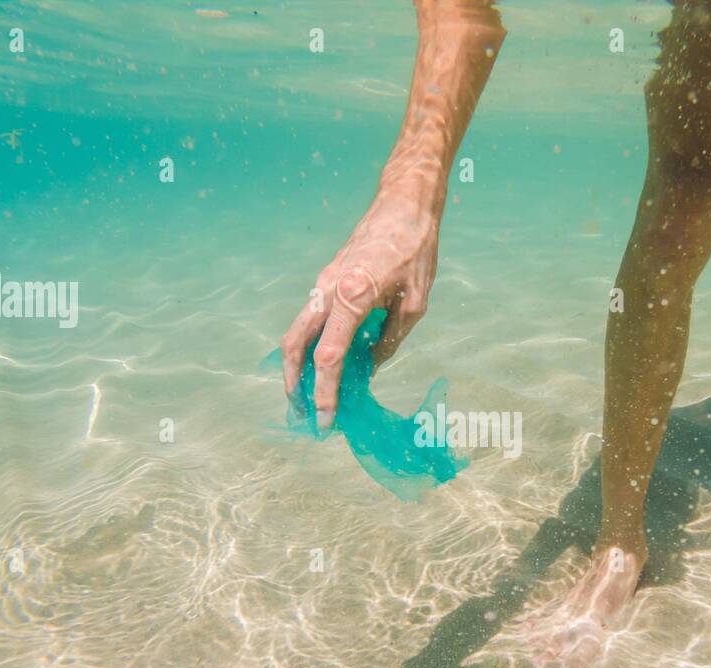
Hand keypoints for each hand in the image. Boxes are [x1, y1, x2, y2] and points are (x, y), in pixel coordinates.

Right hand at [279, 191, 439, 429]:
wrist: (404, 203)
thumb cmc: (416, 250)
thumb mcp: (415, 303)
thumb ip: (389, 340)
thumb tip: (368, 369)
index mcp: (353, 296)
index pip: (328, 356)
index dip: (324, 392)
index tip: (326, 420)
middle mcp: (328, 290)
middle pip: (294, 345)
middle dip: (294, 384)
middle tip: (303, 414)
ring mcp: (322, 283)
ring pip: (296, 332)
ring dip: (296, 366)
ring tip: (308, 396)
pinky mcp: (325, 280)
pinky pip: (309, 319)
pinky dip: (308, 346)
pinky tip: (323, 364)